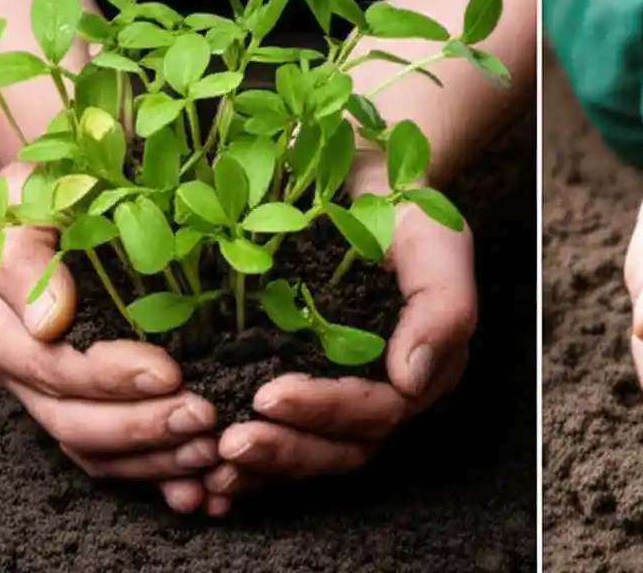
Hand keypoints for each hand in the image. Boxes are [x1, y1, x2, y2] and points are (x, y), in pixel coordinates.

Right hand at [0, 162, 221, 513]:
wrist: (77, 192)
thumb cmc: (55, 186)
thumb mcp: (28, 195)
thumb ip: (31, 258)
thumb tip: (51, 321)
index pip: (50, 368)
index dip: (108, 378)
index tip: (171, 370)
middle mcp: (23, 371)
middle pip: (73, 422)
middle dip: (141, 427)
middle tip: (206, 418)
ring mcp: (56, 397)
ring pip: (96, 451)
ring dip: (155, 458)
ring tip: (213, 448)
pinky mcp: (94, 409)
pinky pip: (119, 458)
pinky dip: (159, 471)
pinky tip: (205, 471)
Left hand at [204, 196, 475, 498]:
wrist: (363, 180)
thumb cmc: (405, 209)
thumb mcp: (437, 244)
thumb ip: (442, 309)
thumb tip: (411, 380)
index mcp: (421, 370)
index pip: (376, 413)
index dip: (325, 411)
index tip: (269, 395)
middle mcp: (382, 392)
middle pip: (340, 449)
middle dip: (286, 449)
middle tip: (230, 442)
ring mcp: (338, 391)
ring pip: (308, 452)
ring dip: (262, 462)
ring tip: (211, 458)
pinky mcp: (297, 381)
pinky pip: (277, 434)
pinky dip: (245, 455)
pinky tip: (200, 457)